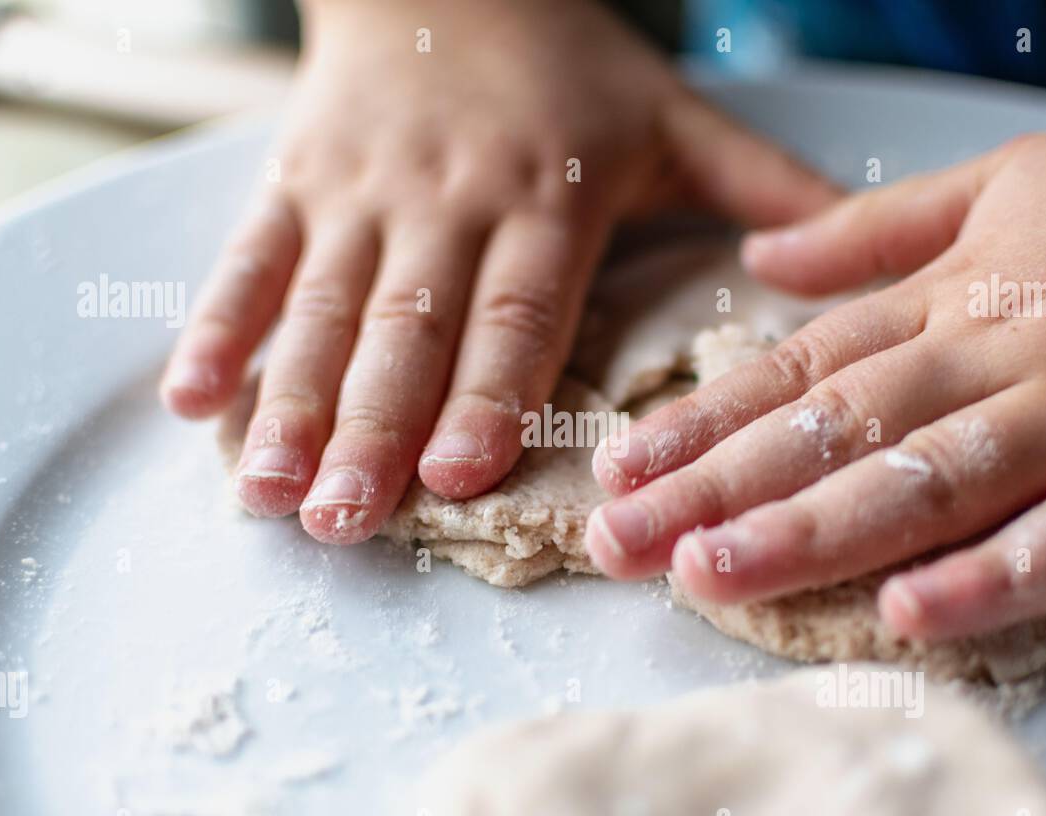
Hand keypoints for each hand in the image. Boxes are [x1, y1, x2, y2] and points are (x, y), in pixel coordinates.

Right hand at [158, 0, 837, 542]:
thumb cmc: (574, 65)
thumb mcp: (675, 119)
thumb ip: (762, 192)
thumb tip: (853, 263)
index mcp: (546, 196)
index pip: (516, 311)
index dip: (486, 393)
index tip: (457, 476)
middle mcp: (446, 200)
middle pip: (405, 329)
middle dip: (370, 429)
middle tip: (343, 520)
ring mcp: (361, 191)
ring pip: (318, 307)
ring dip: (289, 403)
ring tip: (266, 490)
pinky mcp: (297, 178)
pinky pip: (251, 258)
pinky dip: (218, 327)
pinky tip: (191, 402)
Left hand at [586, 79, 1045, 639]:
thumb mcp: (1004, 184)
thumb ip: (877, 232)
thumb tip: (762, 256)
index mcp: (953, 296)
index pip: (802, 370)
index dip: (704, 423)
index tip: (622, 470)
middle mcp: (997, 355)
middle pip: (835, 432)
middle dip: (719, 491)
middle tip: (621, 544)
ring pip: (930, 482)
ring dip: (815, 532)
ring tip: (715, 575)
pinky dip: (998, 576)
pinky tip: (910, 615)